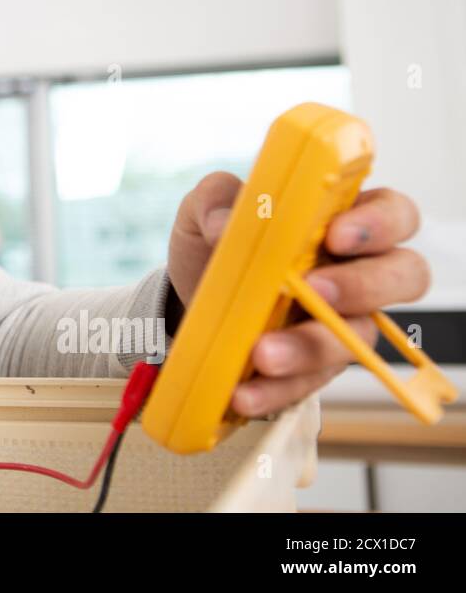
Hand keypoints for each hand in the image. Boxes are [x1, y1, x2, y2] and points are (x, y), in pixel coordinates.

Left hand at [167, 172, 428, 417]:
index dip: (379, 223)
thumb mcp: (206, 210)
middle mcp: (357, 271)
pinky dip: (277, 388)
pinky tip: (245, 391)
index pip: (393, 213)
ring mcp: (343, 323)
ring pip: (358, 338)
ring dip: (312, 347)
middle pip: (404, 276)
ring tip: (264, 354)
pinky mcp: (316, 366)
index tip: (338, 235)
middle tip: (315, 289)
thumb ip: (216, 201)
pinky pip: (311, 381)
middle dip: (363, 285)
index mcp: (341, 221)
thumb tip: (225, 224)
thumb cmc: (216, 242)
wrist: (188, 296)